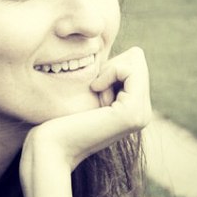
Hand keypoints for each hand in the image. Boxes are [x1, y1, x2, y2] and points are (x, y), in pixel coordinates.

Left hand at [21, 46, 150, 173]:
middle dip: (111, 67)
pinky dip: (108, 74)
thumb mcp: (93, 90)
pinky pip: (128, 71)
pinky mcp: (132, 113)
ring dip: (108, 72)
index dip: (110, 65)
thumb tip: (134, 52)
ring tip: (96, 96)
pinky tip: (95, 93)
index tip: (94, 87)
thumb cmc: (62, 115)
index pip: (135, 61)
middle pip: (137, 60)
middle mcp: (144, 113)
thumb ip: (112, 75)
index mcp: (136, 108)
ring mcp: (141, 115)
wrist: (52, 144)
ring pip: (135, 63)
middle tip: (95, 91)